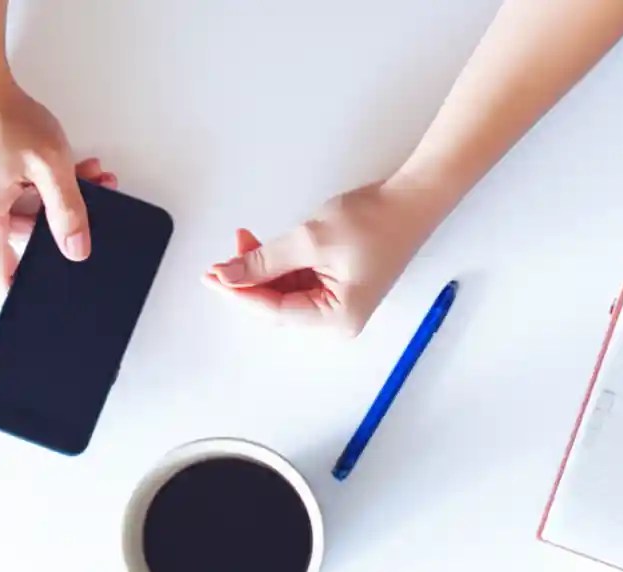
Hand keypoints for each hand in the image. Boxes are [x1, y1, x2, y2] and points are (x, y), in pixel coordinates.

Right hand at [0, 80, 116, 284]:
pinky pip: (17, 196)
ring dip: (61, 198)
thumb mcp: (50, 167)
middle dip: (65, 222)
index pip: (5, 279)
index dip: (33, 288)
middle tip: (96, 202)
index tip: (60, 290)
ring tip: (93, 178)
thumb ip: (69, 213)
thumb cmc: (1, 116)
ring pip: (27, 214)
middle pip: (26, 240)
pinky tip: (74, 169)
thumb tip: (78, 250)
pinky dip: (44, 185)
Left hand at [204, 178, 450, 335]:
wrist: (411, 201)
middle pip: (277, 306)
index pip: (275, 311)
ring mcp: (340, 303)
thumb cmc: (375, 222)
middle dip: (248, 281)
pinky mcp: (339, 286)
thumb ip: (264, 262)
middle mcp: (339, 319)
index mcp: (338, 318)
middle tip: (221, 259)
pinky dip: (278, 264)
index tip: (212, 276)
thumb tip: (226, 276)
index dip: (239, 293)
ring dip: (261, 269)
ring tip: (244, 240)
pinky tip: (261, 246)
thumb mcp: (310, 240)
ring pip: (284, 292)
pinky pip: (298, 281)